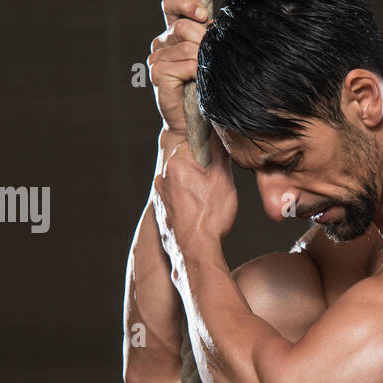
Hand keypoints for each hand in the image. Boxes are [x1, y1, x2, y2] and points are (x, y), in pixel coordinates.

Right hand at [148, 0, 210, 133]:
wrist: (194, 123)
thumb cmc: (205, 89)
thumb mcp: (209, 57)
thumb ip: (208, 37)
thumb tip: (216, 23)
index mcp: (173, 34)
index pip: (172, 5)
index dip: (186, 3)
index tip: (204, 15)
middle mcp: (162, 43)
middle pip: (184, 26)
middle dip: (204, 40)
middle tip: (211, 58)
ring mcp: (157, 58)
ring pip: (187, 47)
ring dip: (203, 60)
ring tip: (206, 75)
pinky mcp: (158, 74)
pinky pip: (187, 64)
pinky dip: (198, 73)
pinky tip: (199, 83)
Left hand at [152, 131, 237, 285]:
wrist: (195, 251)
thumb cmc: (210, 217)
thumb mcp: (223, 179)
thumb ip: (219, 151)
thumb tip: (219, 130)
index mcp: (176, 163)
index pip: (196, 144)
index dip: (211, 157)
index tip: (218, 170)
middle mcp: (163, 176)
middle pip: (189, 163)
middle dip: (204, 173)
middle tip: (216, 191)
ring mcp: (160, 194)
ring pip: (183, 182)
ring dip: (196, 189)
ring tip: (207, 206)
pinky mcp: (161, 210)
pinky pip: (178, 199)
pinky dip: (188, 203)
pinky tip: (199, 215)